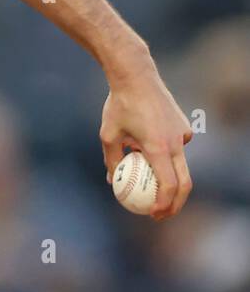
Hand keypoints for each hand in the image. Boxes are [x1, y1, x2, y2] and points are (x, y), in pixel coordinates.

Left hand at [100, 54, 192, 220]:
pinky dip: (164, 153)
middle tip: (161, 213)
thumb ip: (111, 160)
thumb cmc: (118, 105)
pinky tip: (145, 138)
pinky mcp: (184, 127)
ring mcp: (183, 135)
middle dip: (175, 203)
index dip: (164, 204)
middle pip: (184, 182)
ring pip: (179, 164)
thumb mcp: (107, 135)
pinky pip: (175, 147)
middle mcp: (176, 143)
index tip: (153, 214)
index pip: (169, 185)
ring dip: (166, 175)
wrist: (137, 77)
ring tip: (145, 171)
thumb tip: (112, 181)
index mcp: (158, 147)